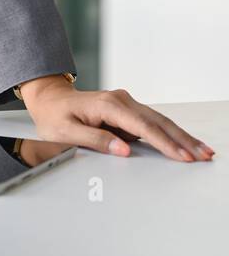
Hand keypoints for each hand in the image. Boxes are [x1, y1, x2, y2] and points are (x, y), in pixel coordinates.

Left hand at [18, 76, 215, 162]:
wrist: (50, 99)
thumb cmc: (55, 116)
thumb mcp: (66, 132)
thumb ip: (95, 140)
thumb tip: (123, 150)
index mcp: (108, 105)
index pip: (143, 126)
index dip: (164, 143)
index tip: (182, 156)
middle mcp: (121, 101)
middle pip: (158, 121)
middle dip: (182, 139)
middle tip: (203, 154)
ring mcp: (126, 104)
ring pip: (159, 121)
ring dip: (181, 136)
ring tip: (201, 151)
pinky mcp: (127, 110)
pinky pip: (153, 122)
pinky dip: (170, 133)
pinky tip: (184, 142)